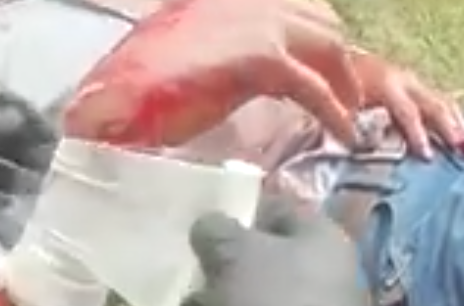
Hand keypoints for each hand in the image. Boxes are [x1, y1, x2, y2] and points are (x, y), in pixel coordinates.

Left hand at [0, 78, 57, 221]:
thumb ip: (0, 118)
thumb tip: (33, 125)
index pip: (7, 106)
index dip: (32, 122)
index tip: (56, 143)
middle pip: (4, 140)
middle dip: (28, 154)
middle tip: (49, 174)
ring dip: (15, 181)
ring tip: (32, 195)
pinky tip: (10, 211)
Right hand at [64, 0, 361, 146]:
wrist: (113, 95)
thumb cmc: (134, 86)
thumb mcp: (181, 60)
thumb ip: (213, 58)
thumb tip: (224, 70)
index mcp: (226, 1)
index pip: (291, 5)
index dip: (311, 31)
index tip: (324, 64)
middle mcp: (248, 2)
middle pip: (319, 20)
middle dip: (337, 57)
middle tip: (346, 91)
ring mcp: (258, 25)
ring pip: (327, 47)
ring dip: (344, 82)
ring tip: (350, 113)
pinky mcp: (262, 58)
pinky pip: (313, 86)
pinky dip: (333, 112)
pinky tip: (343, 134)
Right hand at [184, 196, 386, 305]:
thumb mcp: (231, 255)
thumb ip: (215, 231)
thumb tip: (208, 225)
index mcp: (321, 237)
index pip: (274, 210)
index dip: (236, 214)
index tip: (200, 230)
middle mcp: (327, 274)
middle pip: (265, 259)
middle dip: (225, 266)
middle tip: (190, 274)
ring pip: (258, 299)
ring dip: (223, 305)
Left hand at [351, 51, 463, 159]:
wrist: (342, 60)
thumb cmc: (340, 89)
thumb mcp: (343, 106)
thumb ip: (354, 126)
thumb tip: (365, 148)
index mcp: (387, 85)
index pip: (408, 112)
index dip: (418, 135)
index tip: (427, 157)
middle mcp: (406, 81)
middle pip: (435, 105)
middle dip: (450, 129)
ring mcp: (415, 83)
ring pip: (444, 103)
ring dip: (458, 126)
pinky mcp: (418, 88)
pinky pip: (443, 102)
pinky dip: (455, 120)